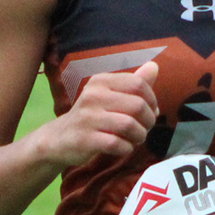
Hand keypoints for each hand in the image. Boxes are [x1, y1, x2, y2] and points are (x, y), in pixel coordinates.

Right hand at [40, 62, 159, 167]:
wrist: (59, 138)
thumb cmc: (92, 116)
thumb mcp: (110, 95)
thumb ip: (134, 83)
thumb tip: (154, 66)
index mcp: (101, 81)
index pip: (138, 84)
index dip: (152, 100)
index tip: (150, 112)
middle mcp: (93, 95)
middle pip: (138, 106)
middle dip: (148, 121)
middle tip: (144, 129)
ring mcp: (87, 117)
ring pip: (129, 125)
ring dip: (139, 136)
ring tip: (135, 139)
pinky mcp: (85, 139)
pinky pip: (117, 144)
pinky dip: (126, 148)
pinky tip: (122, 148)